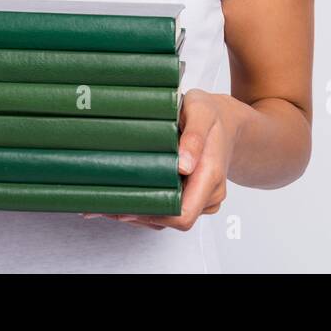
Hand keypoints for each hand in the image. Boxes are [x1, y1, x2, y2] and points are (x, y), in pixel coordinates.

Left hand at [86, 88, 240, 230]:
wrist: (227, 122)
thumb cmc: (211, 114)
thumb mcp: (202, 111)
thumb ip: (194, 135)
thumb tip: (184, 165)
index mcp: (211, 175)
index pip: (183, 214)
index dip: (152, 214)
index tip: (124, 204)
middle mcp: (208, 194)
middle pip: (170, 220)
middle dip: (137, 213)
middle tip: (103, 202)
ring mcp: (201, 198)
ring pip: (166, 218)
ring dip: (137, 211)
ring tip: (105, 199)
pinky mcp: (191, 196)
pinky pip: (168, 209)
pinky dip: (146, 205)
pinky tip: (123, 194)